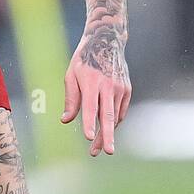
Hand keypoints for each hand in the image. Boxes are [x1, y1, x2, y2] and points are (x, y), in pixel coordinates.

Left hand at [61, 29, 131, 155]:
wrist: (107, 41)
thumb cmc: (84, 60)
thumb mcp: (71, 75)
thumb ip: (71, 98)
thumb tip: (66, 121)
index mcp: (91, 81)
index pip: (90, 106)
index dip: (90, 122)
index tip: (88, 137)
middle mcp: (108, 86)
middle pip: (108, 115)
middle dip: (107, 135)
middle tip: (107, 152)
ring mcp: (120, 88)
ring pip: (114, 116)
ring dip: (107, 133)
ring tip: (98, 149)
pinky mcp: (127, 90)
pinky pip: (119, 111)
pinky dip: (113, 122)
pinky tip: (106, 131)